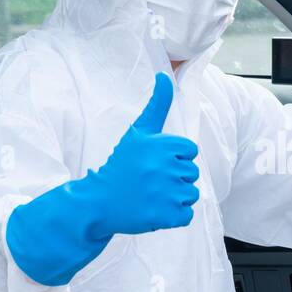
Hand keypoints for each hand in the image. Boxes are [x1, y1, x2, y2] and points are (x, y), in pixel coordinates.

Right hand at [5, 73, 199, 285]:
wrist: (99, 201)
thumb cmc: (122, 165)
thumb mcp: (138, 132)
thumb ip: (157, 104)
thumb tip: (165, 75)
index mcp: (160, 145)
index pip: (190, 151)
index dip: (175, 157)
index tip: (155, 162)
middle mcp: (163, 167)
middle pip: (192, 173)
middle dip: (175, 178)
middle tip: (150, 181)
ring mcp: (164, 193)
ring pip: (191, 194)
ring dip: (175, 198)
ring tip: (152, 195)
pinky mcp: (165, 216)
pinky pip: (186, 215)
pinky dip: (174, 216)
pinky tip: (155, 210)